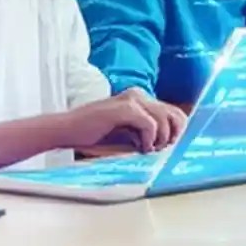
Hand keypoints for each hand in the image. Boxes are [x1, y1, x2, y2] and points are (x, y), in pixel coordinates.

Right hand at [61, 91, 186, 152]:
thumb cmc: (95, 135)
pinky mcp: (124, 108)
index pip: (174, 112)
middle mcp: (138, 94)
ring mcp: (132, 99)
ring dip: (160, 139)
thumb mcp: (127, 133)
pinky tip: (140, 147)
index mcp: (140, 98)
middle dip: (173, 135)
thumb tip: (170, 144)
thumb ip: (146, 132)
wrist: (68, 130)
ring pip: (164, 119)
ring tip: (148, 150)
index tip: (167, 148)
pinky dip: (149, 139)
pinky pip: (149, 124)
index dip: (176, 132)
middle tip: (161, 150)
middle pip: (175, 114)